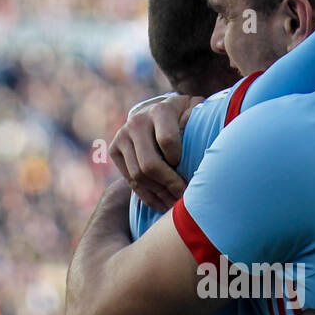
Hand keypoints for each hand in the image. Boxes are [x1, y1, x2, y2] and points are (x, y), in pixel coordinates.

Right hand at [109, 95, 201, 210]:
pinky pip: (130, 181)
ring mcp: (122, 135)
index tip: (190, 170)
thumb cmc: (185, 118)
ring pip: (138, 176)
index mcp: (160, 110)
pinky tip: (162, 204)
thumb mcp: (195, 113)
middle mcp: (137, 121)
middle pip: (149, 164)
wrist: (156, 114)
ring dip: (159, 194)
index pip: (167, 141)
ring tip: (175, 204)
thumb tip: (196, 128)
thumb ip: (199, 119)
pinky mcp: (114, 149)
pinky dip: (147, 197)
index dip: (179, 159)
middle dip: (168, 184)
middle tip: (183, 197)